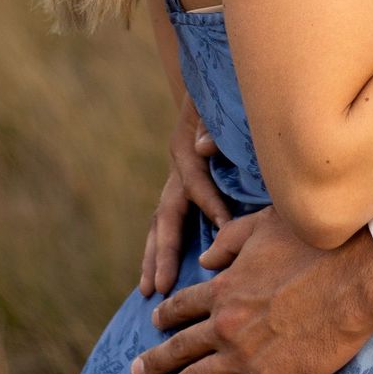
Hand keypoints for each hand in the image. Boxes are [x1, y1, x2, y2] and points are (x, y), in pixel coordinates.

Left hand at [132, 210, 372, 373]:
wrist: (355, 276)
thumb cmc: (315, 244)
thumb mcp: (265, 226)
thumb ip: (230, 240)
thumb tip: (204, 256)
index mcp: (225, 287)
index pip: (183, 305)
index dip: (166, 315)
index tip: (154, 323)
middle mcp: (225, 324)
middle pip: (178, 347)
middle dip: (153, 361)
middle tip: (135, 372)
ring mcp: (243, 357)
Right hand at [138, 96, 230, 298]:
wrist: (211, 82)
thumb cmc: (222, 95)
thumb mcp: (219, 103)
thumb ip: (212, 123)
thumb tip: (203, 147)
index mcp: (185, 150)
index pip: (196, 184)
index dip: (210, 205)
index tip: (225, 229)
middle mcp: (175, 169)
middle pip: (165, 215)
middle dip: (163, 251)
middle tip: (160, 287)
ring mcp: (176, 179)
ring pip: (160, 224)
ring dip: (154, 257)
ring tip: (147, 292)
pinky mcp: (182, 188)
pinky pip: (170, 224)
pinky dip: (163, 250)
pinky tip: (161, 278)